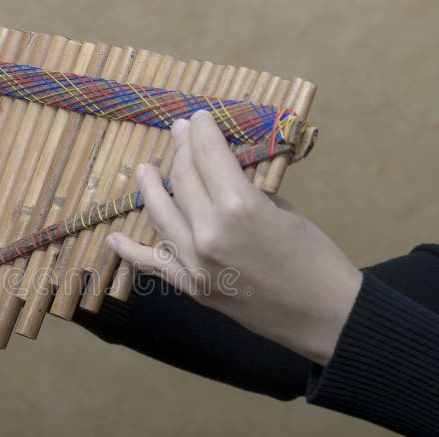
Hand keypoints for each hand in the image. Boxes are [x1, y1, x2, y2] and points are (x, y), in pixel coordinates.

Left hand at [106, 110, 361, 365]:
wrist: (324, 316)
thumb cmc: (316, 257)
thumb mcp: (283, 211)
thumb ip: (245, 191)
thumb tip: (221, 175)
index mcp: (238, 207)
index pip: (209, 155)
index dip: (202, 130)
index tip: (198, 117)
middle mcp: (208, 233)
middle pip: (184, 179)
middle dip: (181, 150)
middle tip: (179, 133)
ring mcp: (195, 263)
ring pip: (162, 214)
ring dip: (151, 188)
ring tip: (144, 171)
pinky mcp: (192, 287)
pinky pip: (154, 265)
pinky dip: (132, 252)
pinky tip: (114, 239)